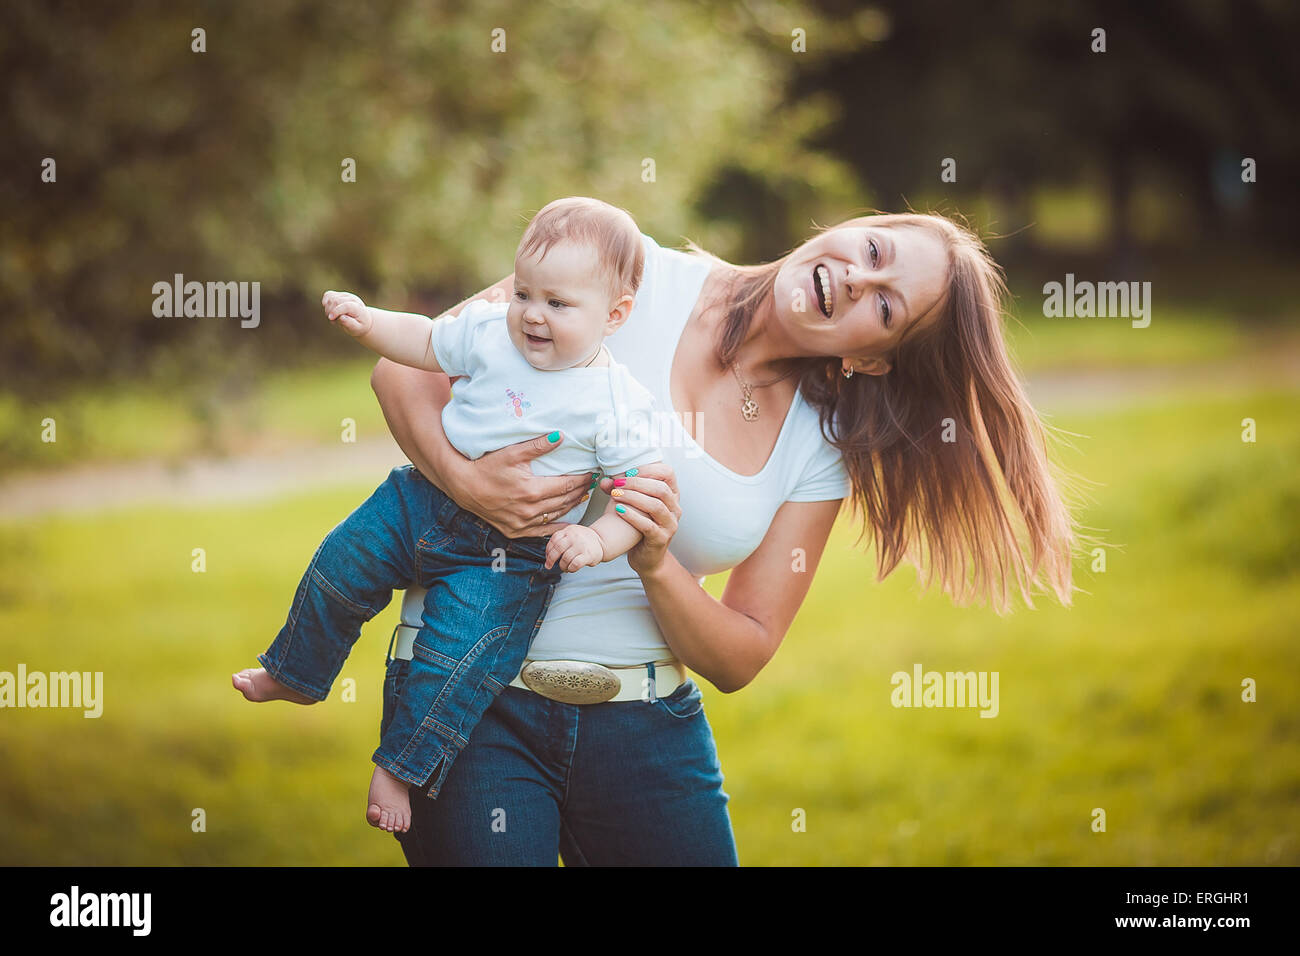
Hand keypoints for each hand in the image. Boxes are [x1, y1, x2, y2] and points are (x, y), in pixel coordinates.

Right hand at [322, 290, 371, 336]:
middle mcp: (352, 298)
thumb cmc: (359, 325)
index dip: (336, 311)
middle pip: (335, 301)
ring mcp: (345, 295)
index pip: (346, 306)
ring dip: (327, 309)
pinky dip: (325, 303)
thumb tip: (341, 317)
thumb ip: (350, 324)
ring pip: (330, 298)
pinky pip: (328, 295)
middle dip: (330, 312)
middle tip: (334, 321)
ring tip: (333, 317)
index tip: (331, 319)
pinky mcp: (339, 294)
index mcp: (358, 307)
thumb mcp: (357, 328)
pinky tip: (330, 310)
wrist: (362, 319)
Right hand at [455, 433, 592, 538]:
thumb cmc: (487, 466)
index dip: (581, 480)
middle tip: (591, 484)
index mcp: (532, 490)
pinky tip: (567, 522)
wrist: (465, 486)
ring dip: (571, 506)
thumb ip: (538, 446)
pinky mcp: (516, 531)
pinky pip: (542, 531)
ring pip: (556, 515)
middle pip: (564, 501)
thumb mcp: (512, 453)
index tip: (591, 474)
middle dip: (580, 491)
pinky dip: (557, 526)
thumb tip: (560, 436)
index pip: (566, 485)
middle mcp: (530, 510)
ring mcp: (523, 523)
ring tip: (582, 496)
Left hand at [544, 523, 603, 572]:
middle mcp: (574, 536)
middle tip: (549, 565)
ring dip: (562, 566)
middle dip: (551, 559)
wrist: (601, 540)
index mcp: (568, 530)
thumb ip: (561, 539)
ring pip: (565, 559)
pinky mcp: (587, 555)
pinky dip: (570, 569)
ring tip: (564, 567)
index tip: (547, 557)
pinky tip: (571, 568)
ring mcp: (581, 545)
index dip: (548, 550)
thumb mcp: (572, 533)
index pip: (554, 539)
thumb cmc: (583, 539)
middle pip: (558, 549)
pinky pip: (575, 564)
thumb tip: (548, 554)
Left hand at [598, 462, 680, 575]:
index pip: (667, 473)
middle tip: (617, 483)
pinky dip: (632, 516)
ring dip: (633, 497)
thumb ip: (621, 491)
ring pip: (655, 506)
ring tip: (615, 495)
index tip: (628, 471)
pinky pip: (648, 525)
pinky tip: (618, 510)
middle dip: (636, 483)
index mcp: (672, 495)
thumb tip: (605, 481)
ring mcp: (670, 525)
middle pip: (660, 488)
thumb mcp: (634, 505)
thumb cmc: (639, 526)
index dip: (648, 469)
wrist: (646, 557)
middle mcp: (675, 509)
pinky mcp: (661, 539)